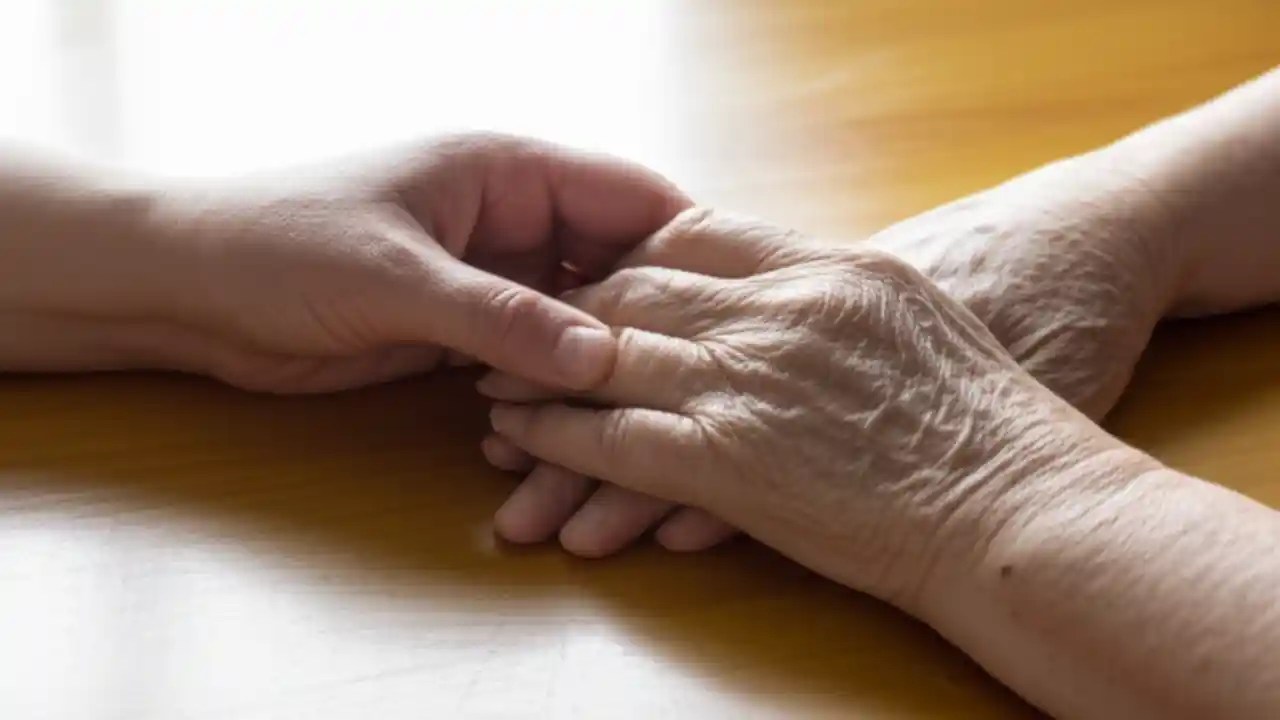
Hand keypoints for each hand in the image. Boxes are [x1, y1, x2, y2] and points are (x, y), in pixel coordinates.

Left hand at [56, 133, 686, 392]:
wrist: (186, 288)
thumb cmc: (276, 245)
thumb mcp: (395, 278)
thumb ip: (500, 316)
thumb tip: (602, 360)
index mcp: (509, 172)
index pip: (632, 198)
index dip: (689, 251)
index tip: (734, 317)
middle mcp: (514, 221)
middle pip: (619, 272)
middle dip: (649, 332)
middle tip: (691, 397)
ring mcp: (494, 279)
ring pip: (579, 327)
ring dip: (597, 379)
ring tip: (629, 436)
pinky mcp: (467, 332)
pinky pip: (534, 365)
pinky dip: (551, 401)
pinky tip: (559, 444)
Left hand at [480, 209, 1135, 609]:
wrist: (1022, 502)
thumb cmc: (992, 417)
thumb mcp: (919, 316)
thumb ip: (838, 295)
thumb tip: (789, 295)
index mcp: (826, 264)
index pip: (696, 232)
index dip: (631, 253)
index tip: (599, 276)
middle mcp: (775, 309)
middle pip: (637, 288)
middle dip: (570, 310)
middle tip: (523, 329)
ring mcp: (748, 382)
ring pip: (609, 358)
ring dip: (541, 375)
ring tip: (493, 389)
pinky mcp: (730, 463)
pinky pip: (616, 441)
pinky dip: (558, 439)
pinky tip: (522, 442)